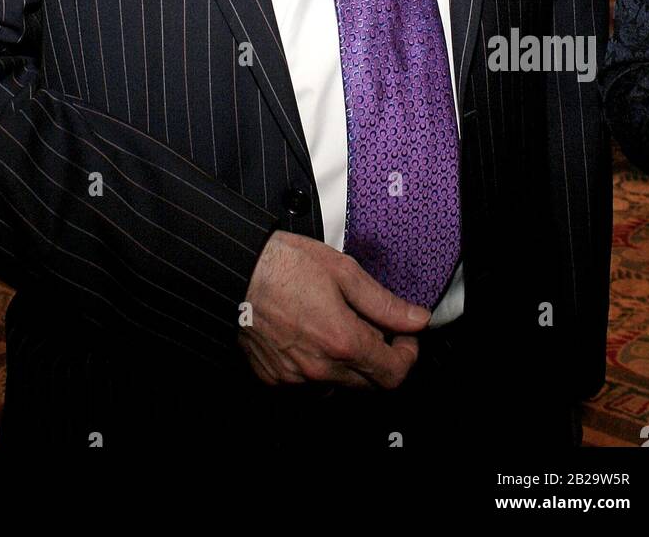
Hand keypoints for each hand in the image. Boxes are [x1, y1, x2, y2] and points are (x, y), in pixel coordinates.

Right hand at [237, 229, 430, 389]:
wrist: (233, 271)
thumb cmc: (281, 264)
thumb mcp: (342, 270)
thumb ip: (382, 302)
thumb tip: (415, 319)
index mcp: (342, 341)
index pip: (393, 373)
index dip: (407, 354)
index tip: (403, 336)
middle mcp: (320, 368)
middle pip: (369, 384)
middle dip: (379, 357)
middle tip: (370, 325)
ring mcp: (295, 378)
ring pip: (339, 384)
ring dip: (348, 363)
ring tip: (335, 325)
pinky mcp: (274, 378)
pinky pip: (308, 382)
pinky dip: (317, 364)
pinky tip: (309, 333)